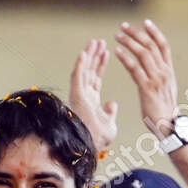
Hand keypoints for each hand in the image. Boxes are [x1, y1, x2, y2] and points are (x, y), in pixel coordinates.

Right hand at [69, 39, 119, 153]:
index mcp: (91, 100)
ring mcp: (79, 95)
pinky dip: (81, 65)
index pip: (96, 77)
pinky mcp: (76, 96)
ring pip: (83, 71)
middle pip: (89, 71)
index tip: (106, 52)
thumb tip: (111, 104)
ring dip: (88, 56)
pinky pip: (78, 77)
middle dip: (94, 56)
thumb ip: (110, 112)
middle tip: (99, 41)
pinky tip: (85, 53)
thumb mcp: (109, 123)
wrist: (92, 146)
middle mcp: (83, 96)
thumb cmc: (98, 138)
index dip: (100, 64)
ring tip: (94, 42)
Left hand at [111, 21, 178, 137]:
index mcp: (169, 71)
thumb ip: (161, 75)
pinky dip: (126, 58)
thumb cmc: (164, 110)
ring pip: (143, 54)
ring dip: (129, 42)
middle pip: (151, 46)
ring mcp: (156, 80)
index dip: (155, 32)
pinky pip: (135, 69)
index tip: (145, 22)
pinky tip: (117, 52)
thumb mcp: (166, 89)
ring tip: (117, 36)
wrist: (168, 126)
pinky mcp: (147, 88)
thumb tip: (156, 66)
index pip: (164, 46)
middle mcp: (165, 72)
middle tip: (123, 26)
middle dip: (137, 33)